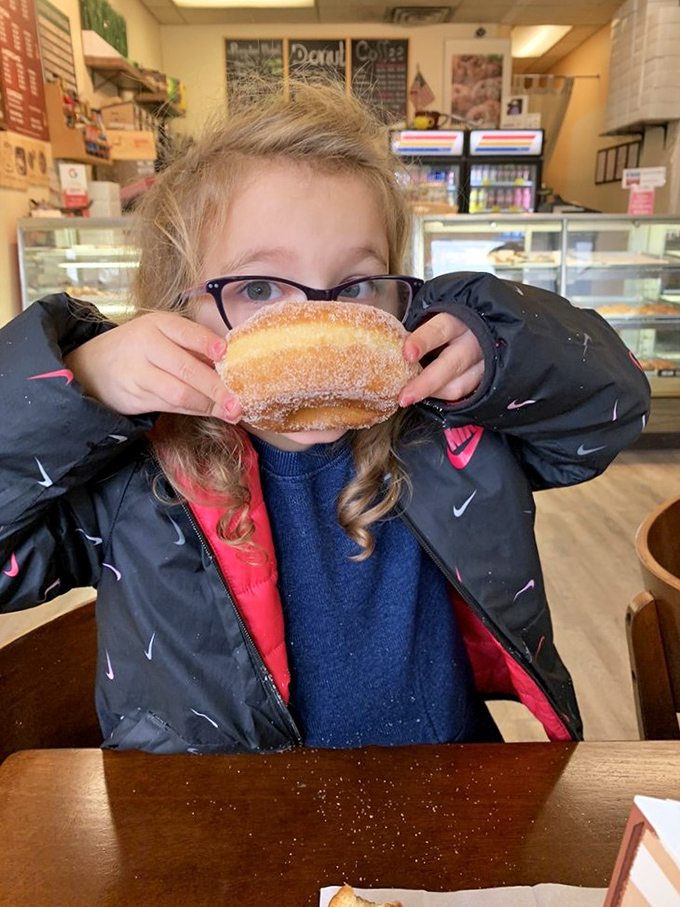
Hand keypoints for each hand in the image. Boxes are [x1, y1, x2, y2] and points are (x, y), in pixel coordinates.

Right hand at [64, 313, 241, 421]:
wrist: (93, 366)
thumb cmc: (140, 348)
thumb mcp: (161, 334)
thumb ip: (192, 346)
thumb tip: (232, 365)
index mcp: (158, 324)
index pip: (186, 332)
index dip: (207, 344)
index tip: (227, 355)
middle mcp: (147, 346)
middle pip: (187, 369)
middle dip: (216, 388)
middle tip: (239, 401)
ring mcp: (139, 373)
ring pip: (180, 394)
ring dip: (209, 405)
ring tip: (232, 412)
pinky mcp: (136, 397)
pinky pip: (171, 407)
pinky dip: (196, 411)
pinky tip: (213, 412)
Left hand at [399, 312, 483, 405]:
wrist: (479, 330)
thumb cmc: (447, 325)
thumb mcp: (433, 320)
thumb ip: (416, 333)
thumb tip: (390, 349)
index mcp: (457, 319)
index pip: (439, 330)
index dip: (423, 341)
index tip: (407, 354)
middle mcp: (474, 341)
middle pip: (451, 364)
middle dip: (426, 383)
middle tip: (404, 397)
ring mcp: (483, 362)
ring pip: (458, 385)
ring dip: (432, 393)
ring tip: (410, 396)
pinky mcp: (484, 379)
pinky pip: (463, 394)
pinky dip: (442, 396)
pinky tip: (429, 393)